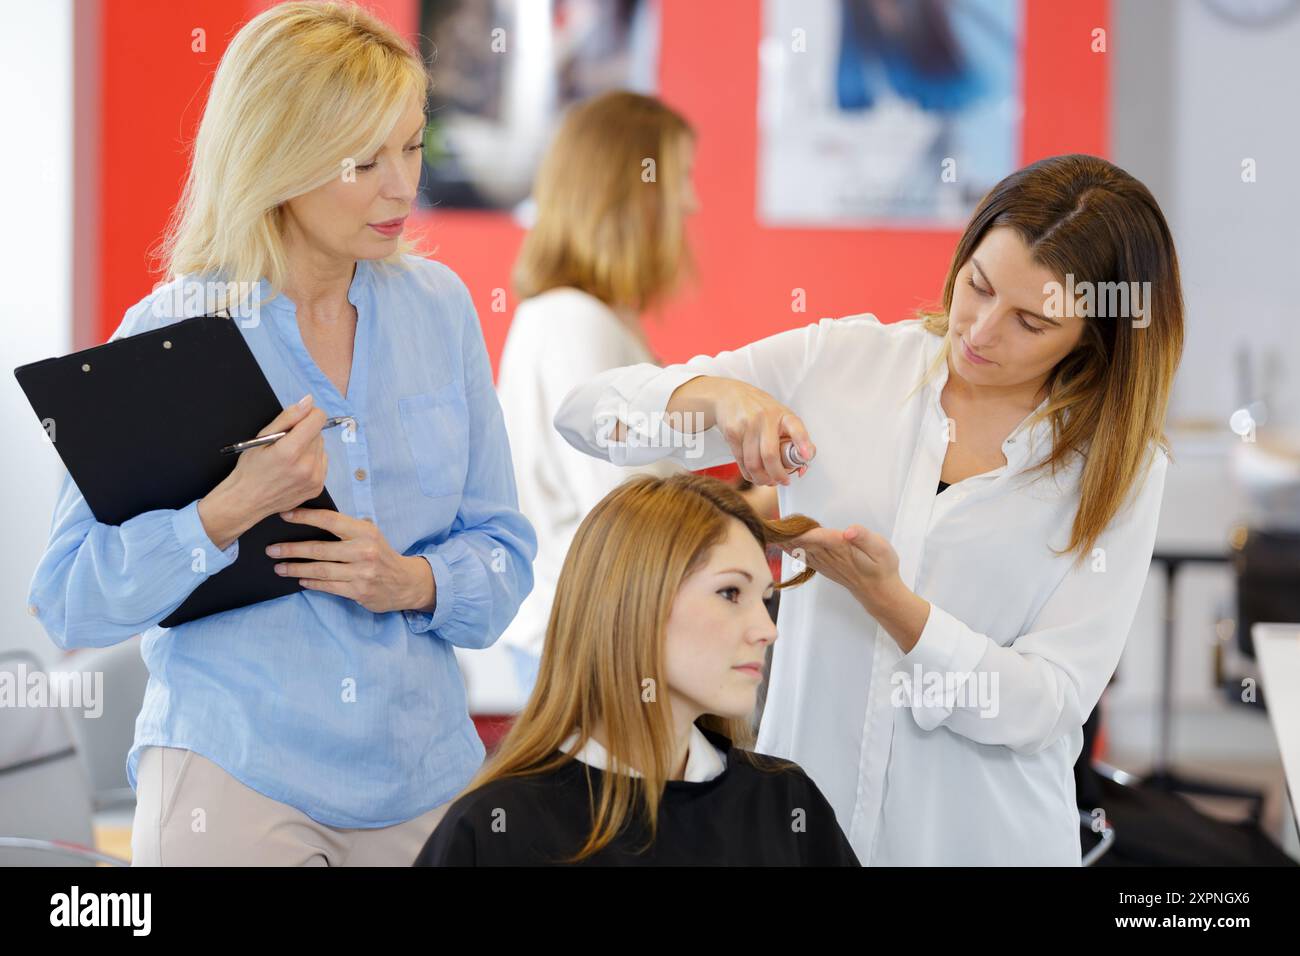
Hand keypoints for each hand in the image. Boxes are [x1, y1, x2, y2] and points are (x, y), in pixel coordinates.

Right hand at [199, 395, 329, 548]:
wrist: (247, 501)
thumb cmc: (250, 468)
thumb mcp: (262, 437)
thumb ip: (288, 417)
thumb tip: (308, 402)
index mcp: (290, 451)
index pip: (317, 419)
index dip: (308, 415)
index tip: (298, 420)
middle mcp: (306, 466)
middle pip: (319, 434)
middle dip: (305, 433)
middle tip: (285, 444)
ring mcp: (314, 479)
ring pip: (322, 448)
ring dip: (309, 447)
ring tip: (290, 458)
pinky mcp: (318, 487)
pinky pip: (323, 463)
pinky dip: (312, 461)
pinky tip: (296, 468)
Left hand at [266, 508, 434, 613]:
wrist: (406, 582)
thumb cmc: (381, 555)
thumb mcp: (369, 535)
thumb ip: (345, 530)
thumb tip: (309, 524)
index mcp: (365, 531)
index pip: (330, 520)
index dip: (305, 517)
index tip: (284, 515)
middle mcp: (364, 550)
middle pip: (319, 549)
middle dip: (292, 549)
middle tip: (272, 549)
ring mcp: (362, 572)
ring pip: (320, 570)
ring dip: (296, 569)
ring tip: (279, 567)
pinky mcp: (359, 591)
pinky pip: (328, 586)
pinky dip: (311, 583)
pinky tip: (300, 580)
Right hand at [672, 377, 815, 486]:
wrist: (730, 396)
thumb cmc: (761, 410)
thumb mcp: (781, 416)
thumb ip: (794, 438)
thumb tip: (804, 463)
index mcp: (783, 415)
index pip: (795, 428)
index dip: (802, 442)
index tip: (806, 456)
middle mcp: (765, 418)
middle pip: (770, 455)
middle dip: (777, 475)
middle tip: (782, 482)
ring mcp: (747, 425)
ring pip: (753, 462)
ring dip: (761, 478)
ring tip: (767, 481)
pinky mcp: (732, 433)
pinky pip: (741, 461)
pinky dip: (749, 473)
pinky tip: (754, 475)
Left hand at [780, 523, 928, 652]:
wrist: (879, 591)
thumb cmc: (882, 567)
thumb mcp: (881, 549)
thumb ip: (864, 537)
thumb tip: (849, 531)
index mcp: (840, 547)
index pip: (814, 536)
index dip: (796, 530)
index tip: (779, 524)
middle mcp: (828, 555)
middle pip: (801, 542)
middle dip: (783, 533)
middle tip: (764, 522)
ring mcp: (824, 562)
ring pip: (799, 549)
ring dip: (783, 540)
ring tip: (767, 529)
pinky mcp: (823, 566)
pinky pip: (802, 555)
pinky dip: (790, 548)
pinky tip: (780, 542)